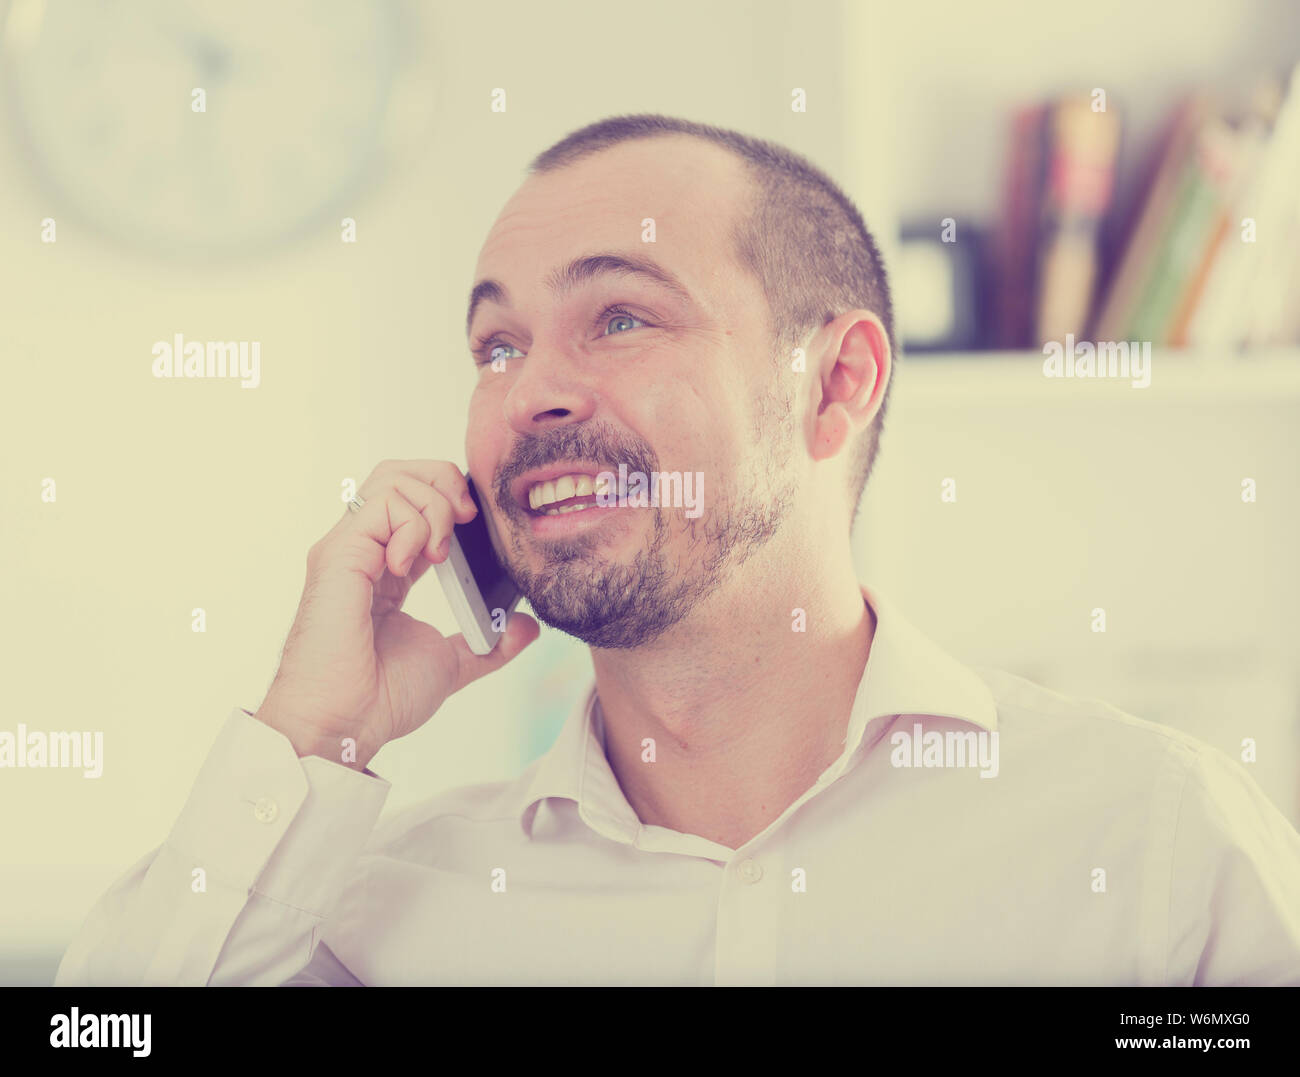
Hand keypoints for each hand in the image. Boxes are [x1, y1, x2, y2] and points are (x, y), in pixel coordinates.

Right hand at [254, 460, 537, 769]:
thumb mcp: (451, 662)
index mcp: (385, 569)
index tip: (476, 525)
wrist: (346, 726)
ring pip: (391, 478)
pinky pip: (381, 505)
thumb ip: (488, 643)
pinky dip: (413, 523)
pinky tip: (418, 562)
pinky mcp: (338, 555)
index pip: (414, 503)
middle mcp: (362, 551)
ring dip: (432, 504)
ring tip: (439, 552)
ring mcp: (347, 549)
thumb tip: (525, 626)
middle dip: (444, 482)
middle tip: (466, 521)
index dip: (450, 499)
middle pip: (399, 473)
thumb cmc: (380, 699)